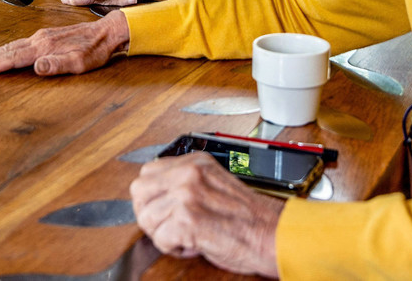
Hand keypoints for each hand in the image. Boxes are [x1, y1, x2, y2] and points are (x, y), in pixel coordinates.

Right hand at [0, 10, 128, 76]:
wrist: (107, 32)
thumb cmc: (95, 51)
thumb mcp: (80, 62)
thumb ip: (58, 65)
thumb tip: (36, 67)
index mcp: (44, 47)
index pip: (13, 58)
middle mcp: (38, 39)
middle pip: (6, 50)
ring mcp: (41, 37)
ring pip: (10, 46)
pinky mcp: (45, 37)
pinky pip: (18, 45)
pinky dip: (4, 50)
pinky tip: (1, 54)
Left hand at [130, 152, 284, 276]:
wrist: (272, 235)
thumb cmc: (248, 218)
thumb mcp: (214, 184)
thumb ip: (186, 182)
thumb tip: (156, 194)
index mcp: (195, 162)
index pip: (148, 172)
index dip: (151, 196)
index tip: (163, 210)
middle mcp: (189, 173)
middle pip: (139, 191)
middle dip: (149, 213)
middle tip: (168, 226)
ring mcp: (187, 194)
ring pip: (146, 217)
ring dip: (162, 234)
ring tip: (185, 236)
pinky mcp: (187, 219)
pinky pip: (159, 238)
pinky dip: (172, 248)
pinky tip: (192, 244)